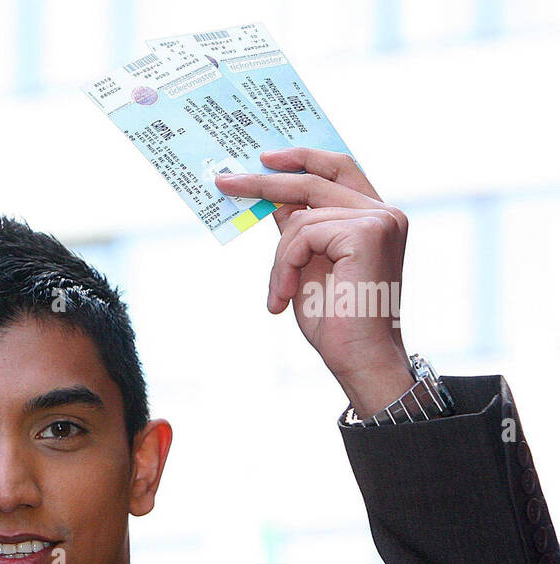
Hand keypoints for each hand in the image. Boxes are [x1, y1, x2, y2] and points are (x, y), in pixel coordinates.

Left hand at [215, 148, 414, 417]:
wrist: (358, 357)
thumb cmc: (335, 320)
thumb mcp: (306, 266)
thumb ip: (299, 231)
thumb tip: (276, 202)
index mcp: (376, 217)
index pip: (338, 169)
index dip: (302, 159)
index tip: (264, 159)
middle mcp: (384, 213)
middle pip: (315, 179)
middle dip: (265, 181)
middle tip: (225, 182)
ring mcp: (380, 220)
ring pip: (300, 217)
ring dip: (279, 260)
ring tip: (279, 295)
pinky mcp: (368, 232)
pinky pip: (301, 234)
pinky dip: (285, 266)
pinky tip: (286, 296)